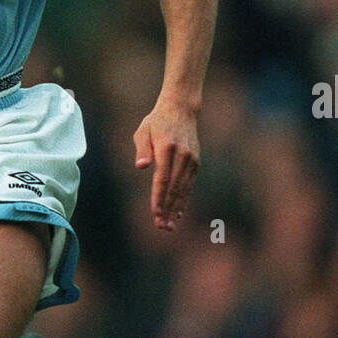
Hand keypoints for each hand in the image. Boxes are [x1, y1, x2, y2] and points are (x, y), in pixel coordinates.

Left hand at [133, 98, 199, 230]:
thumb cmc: (156, 122)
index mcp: (167, 148)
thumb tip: (141, 166)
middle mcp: (182, 155)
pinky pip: (189, 185)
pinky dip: (184, 199)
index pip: (162, 179)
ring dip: (176, 209)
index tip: (155, 214)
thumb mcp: (143, 131)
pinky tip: (179, 213)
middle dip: (167, 209)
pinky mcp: (196, 162)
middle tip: (162, 227)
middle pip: (174, 188)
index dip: (158, 198)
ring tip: (169, 226)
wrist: (181, 110)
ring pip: (183, 189)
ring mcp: (191, 159)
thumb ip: (142, 149)